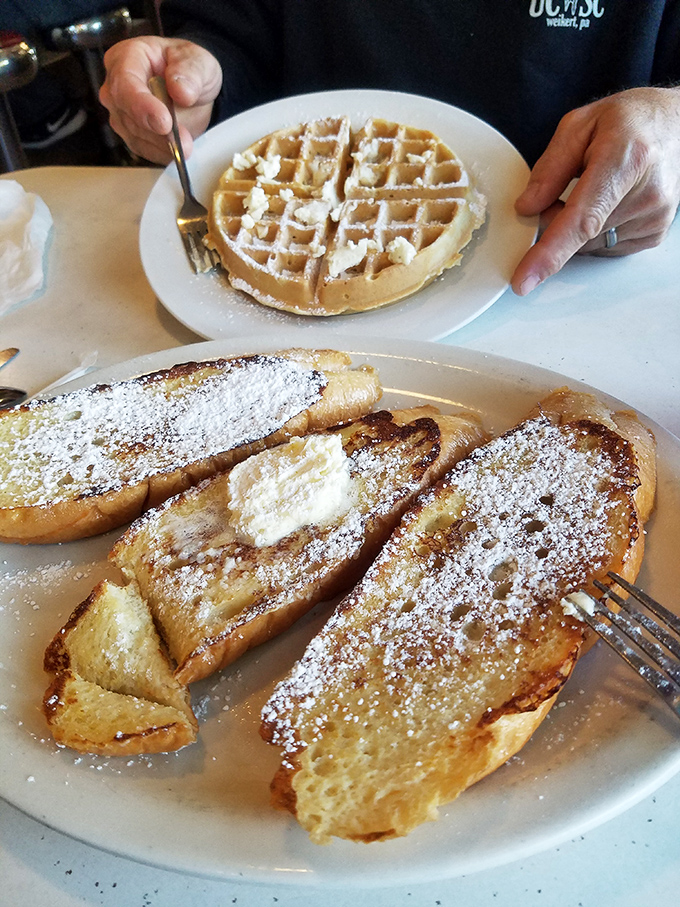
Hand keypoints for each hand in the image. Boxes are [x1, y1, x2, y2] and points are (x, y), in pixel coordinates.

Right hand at [99, 36, 222, 163]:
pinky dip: (162, 153)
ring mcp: (121, 112)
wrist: (192, 90)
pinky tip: (178, 150)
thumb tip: (181, 91)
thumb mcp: (198, 61)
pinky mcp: (130, 134)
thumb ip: (191, 72)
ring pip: (135, 136)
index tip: (164, 121)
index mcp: (126, 57)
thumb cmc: (188, 68)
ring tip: (187, 146)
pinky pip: (143, 149)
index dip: (142, 105)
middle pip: (127, 114)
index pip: (125, 83)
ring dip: (162, 146)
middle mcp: (116, 86)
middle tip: (184, 143)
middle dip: (157, 132)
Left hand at [511, 87, 679, 294]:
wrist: (674, 124)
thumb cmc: (629, 122)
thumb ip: (550, 168)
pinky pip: (605, 247)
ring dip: (576, 228)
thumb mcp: (579, 126)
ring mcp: (654, 217)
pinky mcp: (654, 233)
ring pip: (589, 245)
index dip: (550, 252)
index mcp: (625, 160)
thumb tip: (527, 208)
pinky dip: (595, 232)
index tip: (526, 279)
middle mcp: (646, 193)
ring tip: (593, 189)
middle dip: (556, 220)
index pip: (582, 219)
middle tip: (561, 190)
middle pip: (578, 234)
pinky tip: (608, 203)